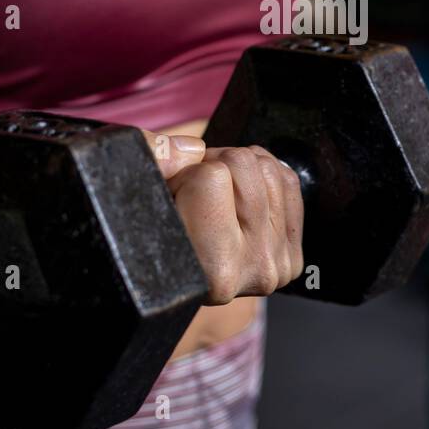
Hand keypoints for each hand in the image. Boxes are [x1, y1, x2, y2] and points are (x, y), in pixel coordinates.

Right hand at [147, 133, 303, 304]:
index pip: (211, 176)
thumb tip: (191, 150)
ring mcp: (277, 264)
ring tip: (212, 201)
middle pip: (243, 164)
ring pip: (268, 168)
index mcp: (209, 269)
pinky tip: (236, 201)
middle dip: (213, 167)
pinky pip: (287, 182)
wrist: (168, 279)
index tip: (175, 199)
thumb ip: (154, 161)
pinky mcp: (292, 255)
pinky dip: (260, 180)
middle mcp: (249, 271)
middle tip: (194, 197)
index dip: (185, 175)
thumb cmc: (148, 233)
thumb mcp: (136, 191)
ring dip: (236, 172)